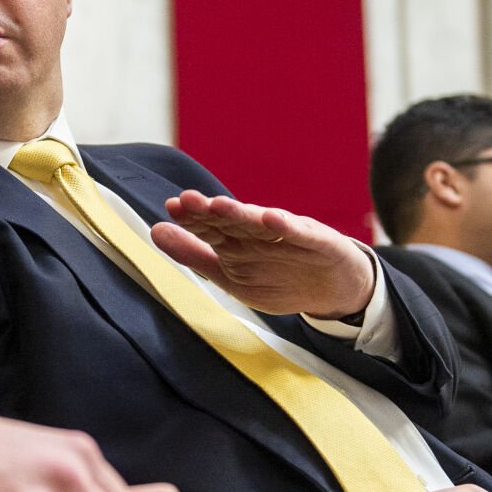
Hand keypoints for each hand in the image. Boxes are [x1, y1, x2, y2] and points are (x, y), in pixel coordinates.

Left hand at [151, 189, 375, 318]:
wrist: (336, 290)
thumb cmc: (280, 275)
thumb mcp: (231, 274)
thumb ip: (194, 254)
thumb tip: (155, 231)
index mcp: (238, 240)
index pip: (210, 227)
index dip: (192, 218)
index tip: (172, 207)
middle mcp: (260, 233)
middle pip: (232, 221)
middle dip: (210, 211)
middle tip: (188, 200)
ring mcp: (289, 236)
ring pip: (262, 224)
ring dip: (241, 214)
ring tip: (220, 205)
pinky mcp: (319, 242)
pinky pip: (301, 234)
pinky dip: (288, 227)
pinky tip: (272, 219)